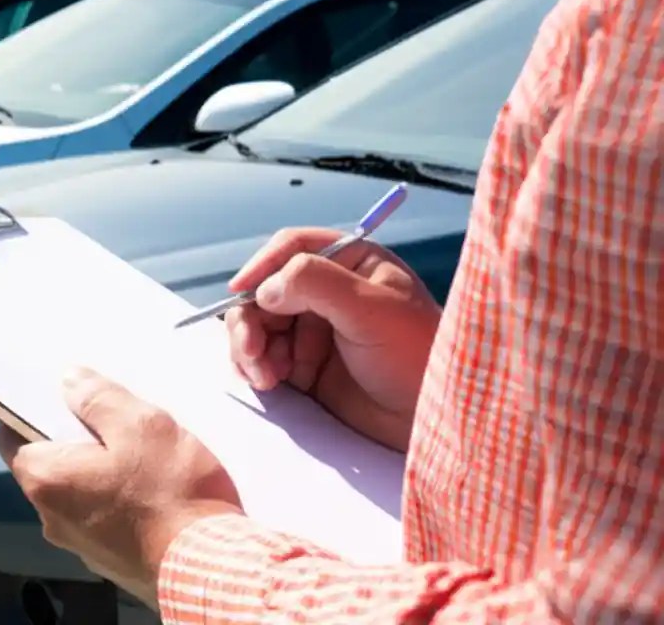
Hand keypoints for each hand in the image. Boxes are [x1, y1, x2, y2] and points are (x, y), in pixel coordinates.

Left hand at [0, 369, 241, 607]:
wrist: (210, 568)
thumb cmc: (171, 493)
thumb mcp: (140, 426)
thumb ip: (98, 399)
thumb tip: (71, 382)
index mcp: (46, 480)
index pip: (13, 438)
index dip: (31, 414)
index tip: (59, 399)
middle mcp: (51, 517)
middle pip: (50, 466)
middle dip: (75, 442)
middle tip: (113, 421)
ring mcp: (80, 545)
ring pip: (79, 494)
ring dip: (101, 473)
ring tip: (143, 455)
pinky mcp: (110, 561)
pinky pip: (104, 519)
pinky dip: (120, 501)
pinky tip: (155, 490)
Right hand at [226, 227, 441, 451]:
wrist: (428, 419)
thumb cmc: (413, 355)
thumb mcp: (371, 308)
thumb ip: (316, 283)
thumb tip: (263, 289)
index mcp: (350, 263)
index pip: (292, 248)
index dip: (262, 266)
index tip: (239, 292)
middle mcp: (326, 291)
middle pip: (265, 290)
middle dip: (251, 319)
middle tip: (251, 350)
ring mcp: (312, 330)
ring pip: (257, 325)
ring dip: (249, 348)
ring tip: (265, 377)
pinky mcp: (302, 366)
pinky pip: (261, 358)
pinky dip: (253, 368)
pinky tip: (267, 384)